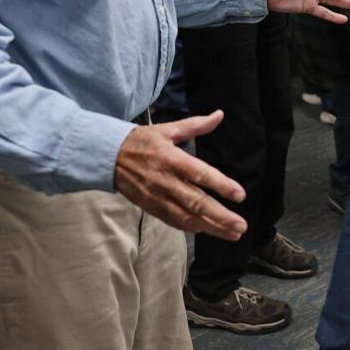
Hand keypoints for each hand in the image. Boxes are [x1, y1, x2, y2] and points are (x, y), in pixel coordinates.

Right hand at [114, 112, 246, 238]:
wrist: (108, 156)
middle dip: (221, 216)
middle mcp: (167, 181)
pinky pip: (173, 221)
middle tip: (242, 226)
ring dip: (211, 227)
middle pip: (197, 202)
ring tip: (232, 234)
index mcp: (172, 159)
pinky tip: (207, 231)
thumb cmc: (141, 141)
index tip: (240, 195)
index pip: (201, 175)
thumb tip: (219, 115)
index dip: (222, 185)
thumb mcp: (168, 129)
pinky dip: (191, 227)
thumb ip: (196, 125)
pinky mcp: (151, 207)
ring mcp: (158, 197)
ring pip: (187, 217)